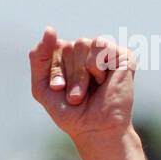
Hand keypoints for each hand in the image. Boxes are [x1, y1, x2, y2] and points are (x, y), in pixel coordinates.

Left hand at [29, 27, 136, 149]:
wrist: (94, 130)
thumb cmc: (70, 114)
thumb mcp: (42, 88)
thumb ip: (38, 59)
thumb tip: (49, 29)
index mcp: (68, 57)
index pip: (53, 47)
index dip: (54, 72)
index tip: (58, 90)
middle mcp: (86, 52)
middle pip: (69, 46)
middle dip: (69, 76)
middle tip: (76, 97)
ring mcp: (104, 53)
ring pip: (82, 43)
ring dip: (80, 75)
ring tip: (88, 92)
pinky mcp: (122, 55)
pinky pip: (100, 45)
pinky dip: (96, 66)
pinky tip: (103, 80)